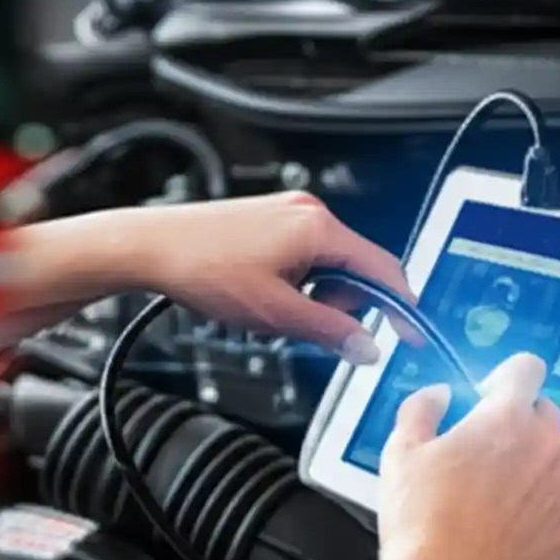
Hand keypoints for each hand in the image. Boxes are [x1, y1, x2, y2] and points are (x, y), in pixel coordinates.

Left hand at [138, 191, 411, 363]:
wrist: (151, 247)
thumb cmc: (202, 268)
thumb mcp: (274, 313)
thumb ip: (329, 330)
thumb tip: (366, 347)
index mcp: (319, 228)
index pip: (383, 269)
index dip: (400, 306)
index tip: (409, 334)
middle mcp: (308, 212)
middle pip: (354, 268)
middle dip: (338, 304)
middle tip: (301, 324)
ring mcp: (286, 213)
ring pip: (325, 266)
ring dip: (310, 296)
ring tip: (268, 308)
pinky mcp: (266, 221)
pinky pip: (300, 257)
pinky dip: (292, 283)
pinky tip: (258, 293)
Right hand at [378, 353, 559, 559]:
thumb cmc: (420, 514)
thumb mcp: (401, 450)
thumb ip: (421, 408)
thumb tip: (439, 394)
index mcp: (505, 418)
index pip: (527, 368)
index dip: (504, 376)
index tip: (484, 396)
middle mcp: (546, 446)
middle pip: (543, 413)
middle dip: (515, 422)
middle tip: (477, 452)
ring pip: (550, 460)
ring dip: (526, 466)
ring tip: (485, 498)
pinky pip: (557, 502)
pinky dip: (535, 506)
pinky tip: (500, 525)